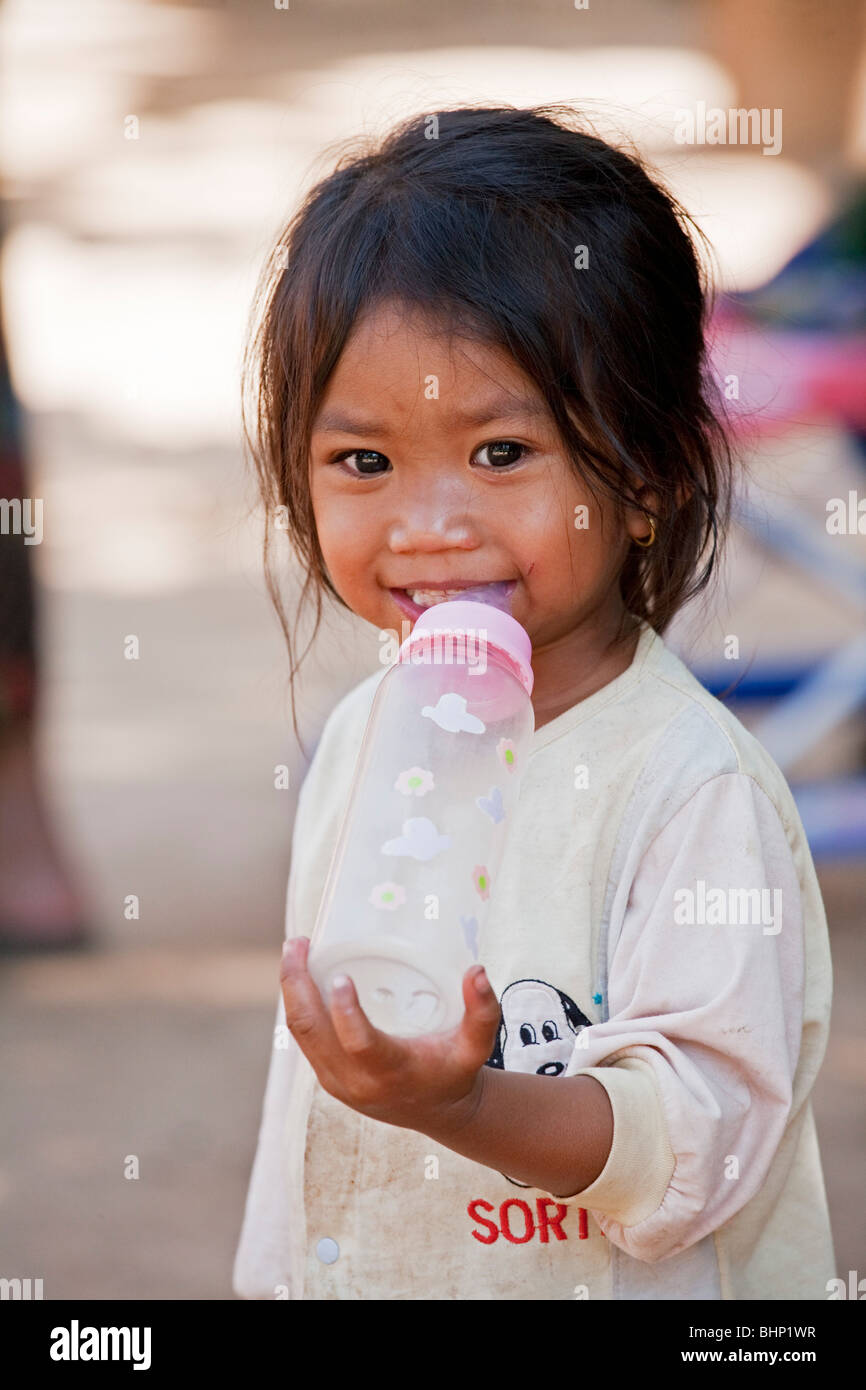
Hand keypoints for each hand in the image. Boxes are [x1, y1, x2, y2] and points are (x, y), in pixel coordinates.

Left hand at [279, 936, 500, 1135]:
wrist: (435, 1112)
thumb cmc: (454, 1072)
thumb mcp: (475, 1047)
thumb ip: (483, 1012)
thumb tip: (477, 971)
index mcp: (390, 1072)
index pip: (360, 1045)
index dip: (346, 1012)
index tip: (341, 976)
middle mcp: (355, 1080)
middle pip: (311, 1031)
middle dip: (297, 984)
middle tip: (299, 944)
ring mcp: (334, 1080)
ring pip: (299, 1032)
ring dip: (292, 989)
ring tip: (295, 950)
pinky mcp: (326, 1075)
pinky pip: (303, 1036)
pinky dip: (298, 1004)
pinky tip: (301, 975)